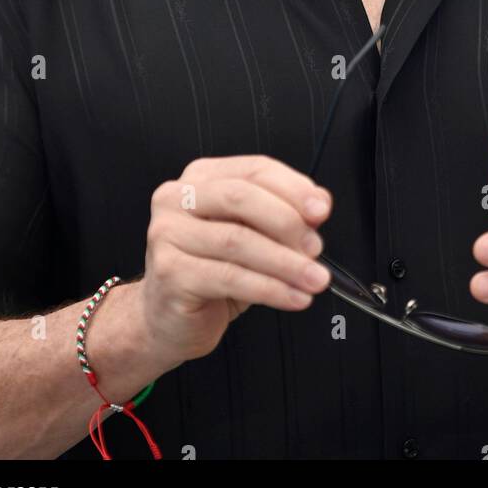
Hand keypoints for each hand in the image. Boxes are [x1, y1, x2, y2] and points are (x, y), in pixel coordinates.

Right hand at [140, 155, 332, 366]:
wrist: (167, 318)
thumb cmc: (210, 271)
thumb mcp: (250, 235)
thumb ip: (281, 213)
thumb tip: (318, 205)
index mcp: (201, 178)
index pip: (253, 169)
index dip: (292, 187)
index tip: (321, 210)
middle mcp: (177, 198)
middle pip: (241, 197)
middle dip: (287, 222)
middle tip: (315, 247)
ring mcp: (168, 234)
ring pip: (238, 241)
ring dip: (286, 262)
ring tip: (314, 279)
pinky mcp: (170, 272)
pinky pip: (230, 278)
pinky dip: (271, 289)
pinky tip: (294, 298)